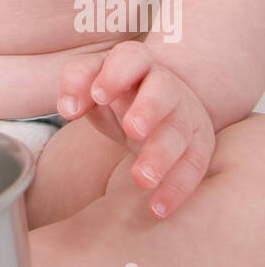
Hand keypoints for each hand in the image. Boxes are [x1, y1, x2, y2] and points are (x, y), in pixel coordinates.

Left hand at [56, 41, 215, 218]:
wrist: (157, 111)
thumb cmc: (118, 95)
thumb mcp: (93, 85)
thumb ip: (76, 84)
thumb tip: (68, 108)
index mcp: (137, 64)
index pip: (131, 58)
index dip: (116, 74)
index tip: (97, 96)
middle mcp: (167, 86)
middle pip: (163, 91)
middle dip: (149, 109)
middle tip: (132, 130)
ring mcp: (186, 116)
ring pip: (178, 133)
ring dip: (161, 156)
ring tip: (141, 179)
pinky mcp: (198, 147)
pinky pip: (193, 167)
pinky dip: (176, 189)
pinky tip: (157, 208)